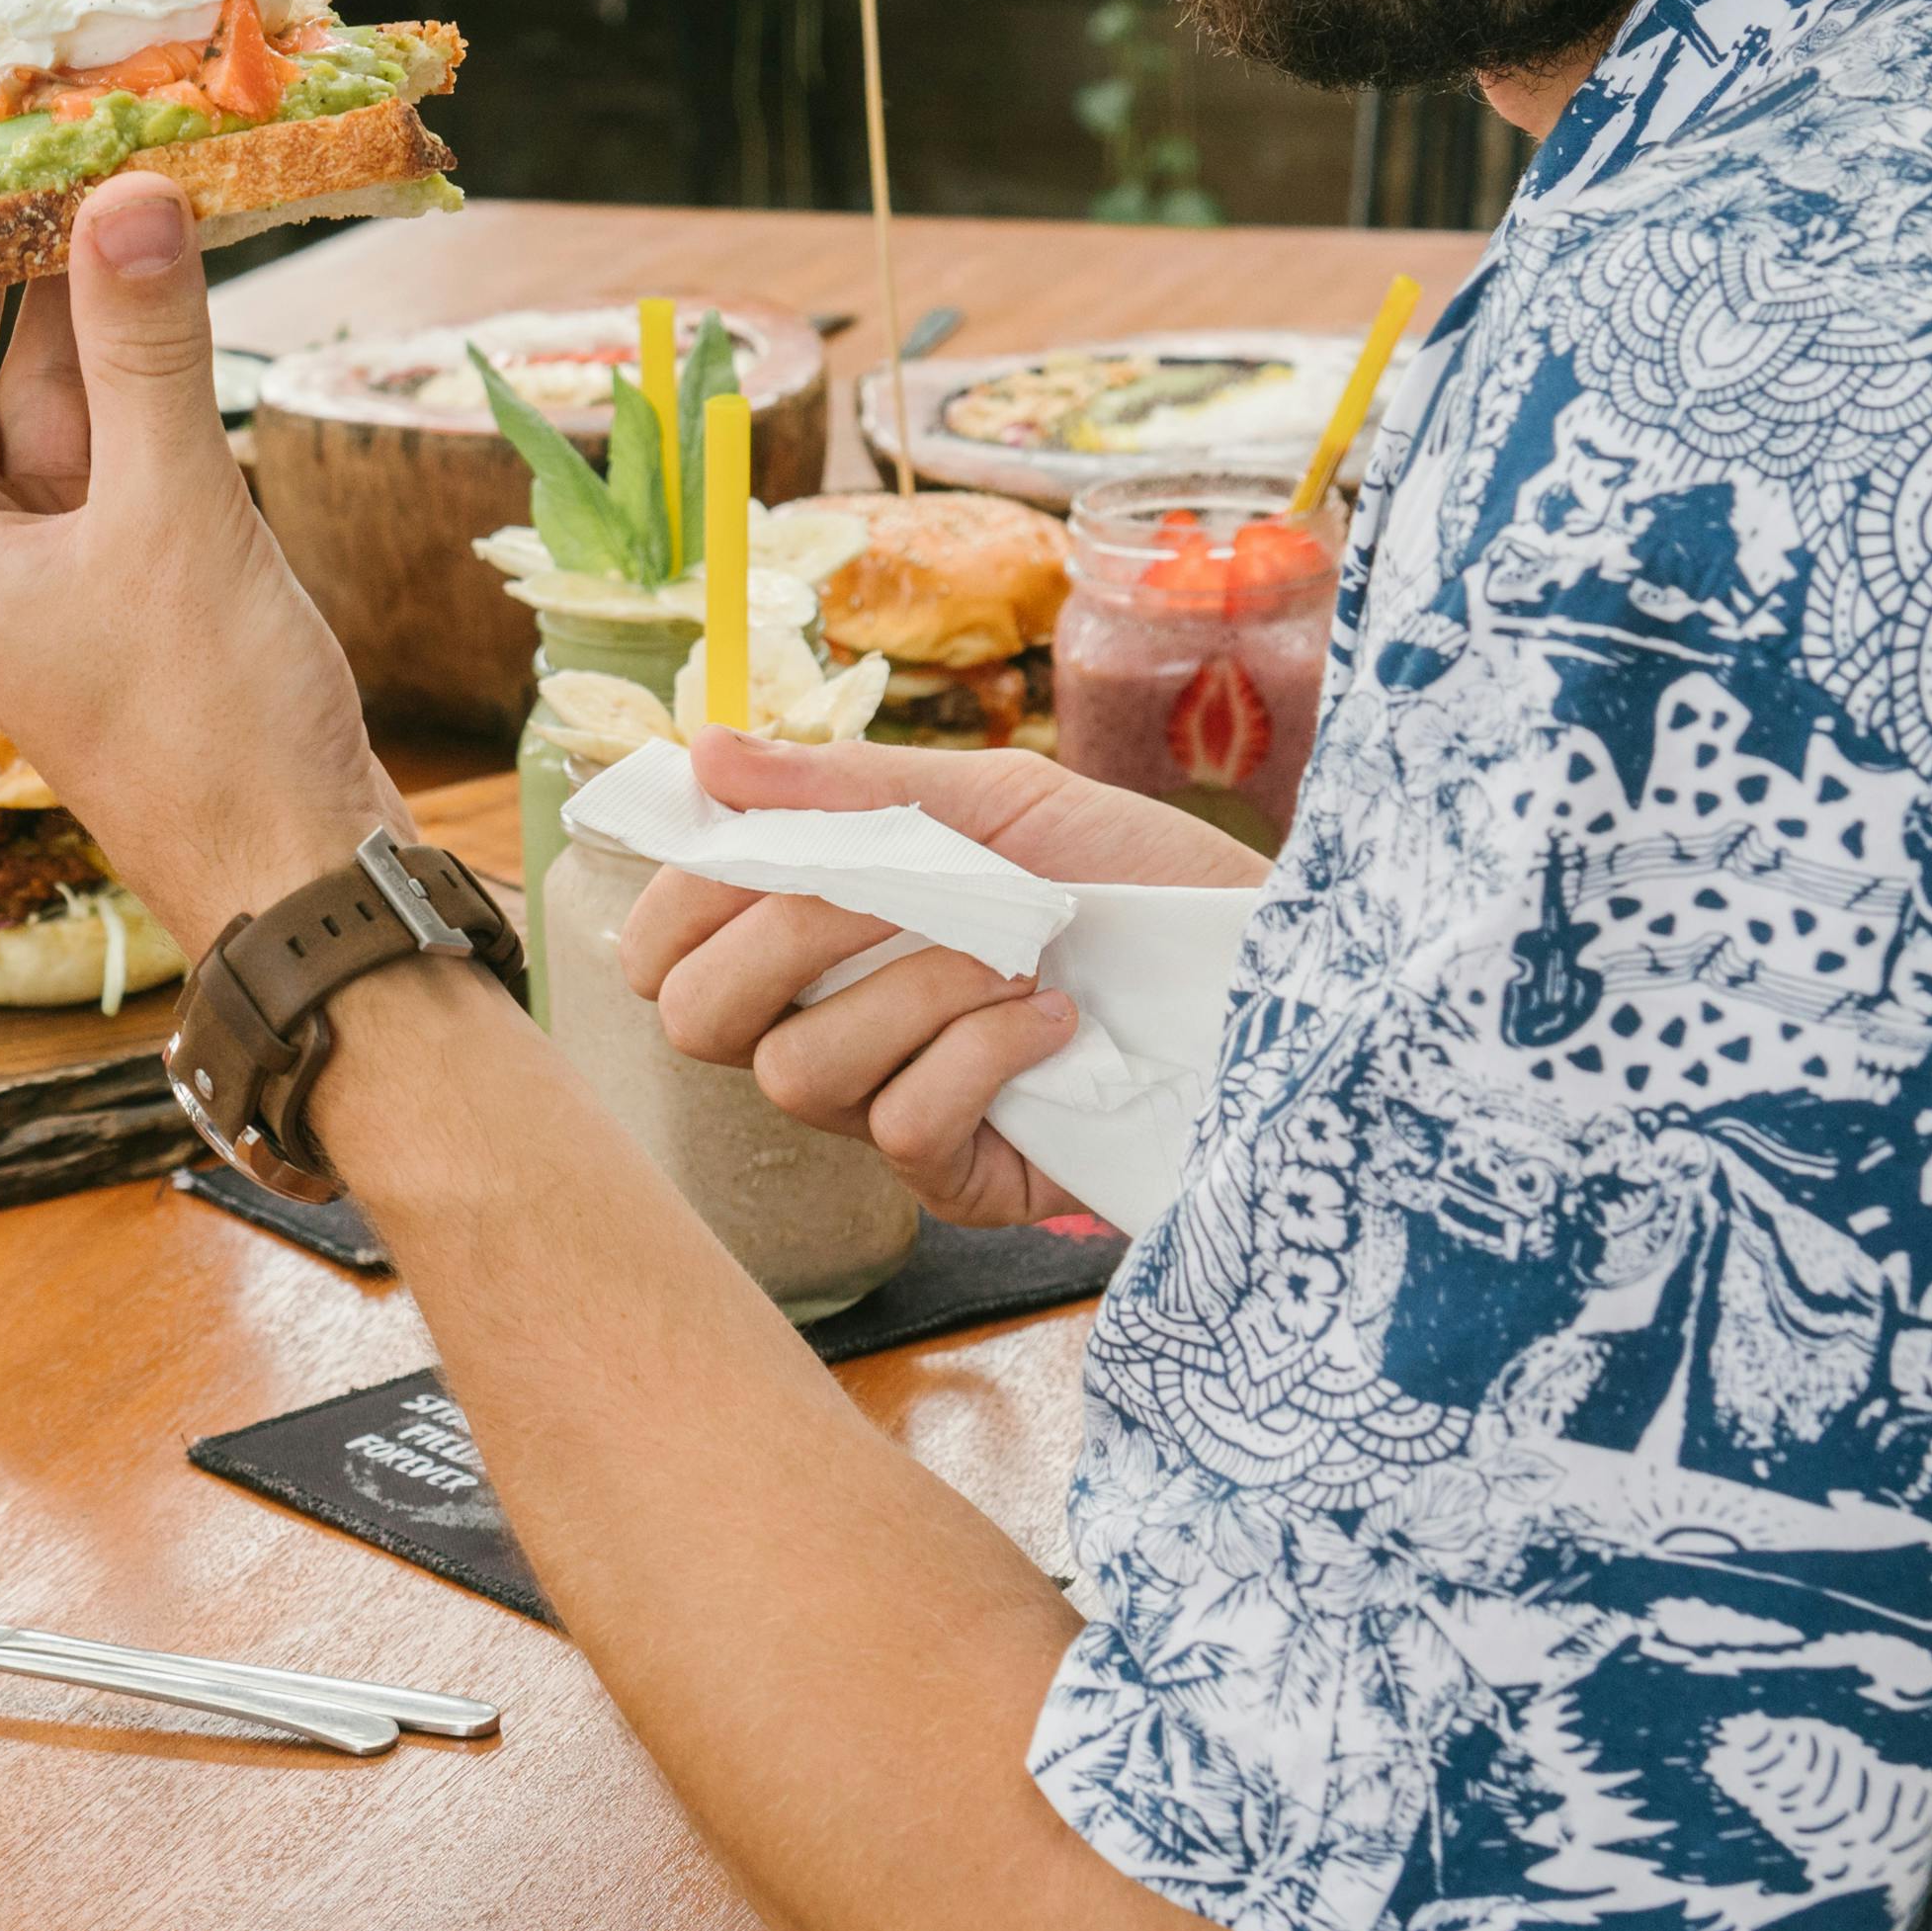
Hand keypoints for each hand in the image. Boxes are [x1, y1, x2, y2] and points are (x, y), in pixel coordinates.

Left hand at [0, 161, 380, 943]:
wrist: (304, 877)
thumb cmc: (209, 730)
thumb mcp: (171, 520)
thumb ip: (148, 352)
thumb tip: (122, 191)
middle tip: (0, 133)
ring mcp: (68, 559)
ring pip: (42, 395)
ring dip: (69, 295)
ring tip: (103, 166)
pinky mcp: (149, 567)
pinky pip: (121, 432)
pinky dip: (144, 355)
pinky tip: (180, 275)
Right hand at [625, 725, 1261, 1228]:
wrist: (1263, 965)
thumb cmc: (1128, 875)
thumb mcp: (996, 801)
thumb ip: (849, 788)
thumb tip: (703, 753)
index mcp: (817, 939)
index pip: (667, 951)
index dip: (679, 905)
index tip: (754, 849)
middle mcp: (832, 1028)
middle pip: (699, 1019)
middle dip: (784, 935)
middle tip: (886, 889)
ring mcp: (888, 1109)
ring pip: (798, 1070)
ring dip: (909, 990)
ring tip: (1012, 951)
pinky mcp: (961, 1177)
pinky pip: (904, 1127)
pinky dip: (976, 1055)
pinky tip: (1051, 1017)